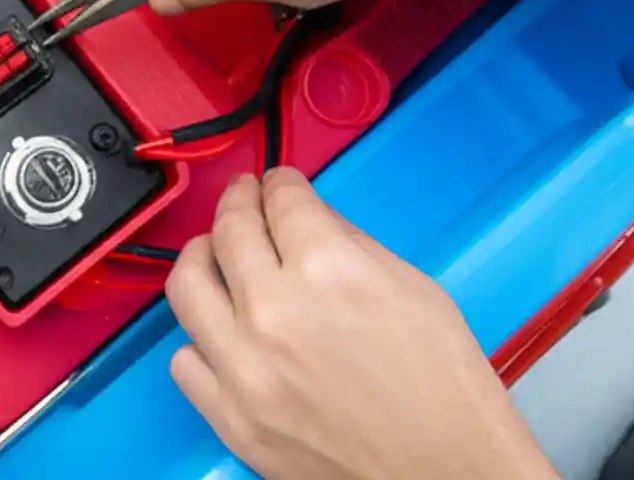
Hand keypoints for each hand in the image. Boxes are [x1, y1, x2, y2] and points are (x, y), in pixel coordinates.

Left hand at [165, 169, 557, 479]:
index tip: (277, 183)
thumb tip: (306, 219)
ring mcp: (246, 368)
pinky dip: (199, 337)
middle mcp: (277, 314)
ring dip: (201, 256)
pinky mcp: (232, 416)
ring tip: (214, 251)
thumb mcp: (413, 288)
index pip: (281, 201)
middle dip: (237, 202)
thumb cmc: (445, 395)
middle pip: (228, 230)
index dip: (279, 183)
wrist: (449, 476)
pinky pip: (184, 359)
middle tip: (243, 198)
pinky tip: (220, 329)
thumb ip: (349, 244)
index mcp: (330, 273)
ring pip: (186, 285)